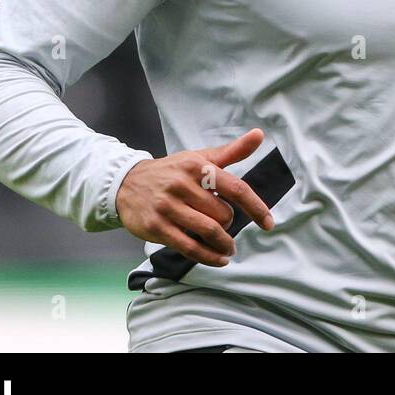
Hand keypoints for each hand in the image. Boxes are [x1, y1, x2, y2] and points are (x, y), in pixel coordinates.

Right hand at [115, 128, 275, 266]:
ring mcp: (168, 207)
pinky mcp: (156, 227)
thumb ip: (232, 151)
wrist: (126, 183)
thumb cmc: (172, 171)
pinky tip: (219, 259)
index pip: (235, 188)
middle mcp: (182, 186)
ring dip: (224, 244)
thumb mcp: (199, 158)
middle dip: (231, 224)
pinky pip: (189, 247)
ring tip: (229, 248)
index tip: (269, 223)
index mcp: (198, 167)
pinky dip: (208, 257)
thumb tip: (259, 134)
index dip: (256, 207)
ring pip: (208, 231)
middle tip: (228, 226)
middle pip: (223, 214)